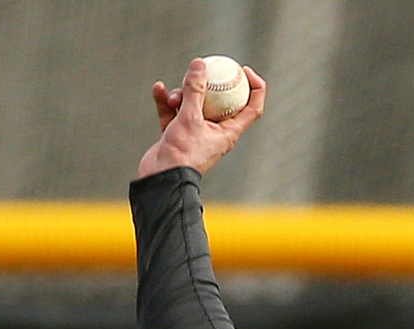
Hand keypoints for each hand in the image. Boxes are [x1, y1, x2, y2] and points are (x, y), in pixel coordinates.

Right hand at [136, 57, 266, 178]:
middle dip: (209, 85)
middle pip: (220, 101)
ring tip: (173, 97)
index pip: (252, 108)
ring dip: (182, 95)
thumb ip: (194, 90)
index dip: (254, 87)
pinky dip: (167, 101)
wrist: (160, 180)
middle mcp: (215, 132)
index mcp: (229, 132)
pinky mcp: (177, 135)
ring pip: (193, 105)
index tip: (243, 69)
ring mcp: (196, 133)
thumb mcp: (189, 118)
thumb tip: (200, 64)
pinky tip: (158, 89)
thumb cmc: (182, 154)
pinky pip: (174, 112)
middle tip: (201, 70)